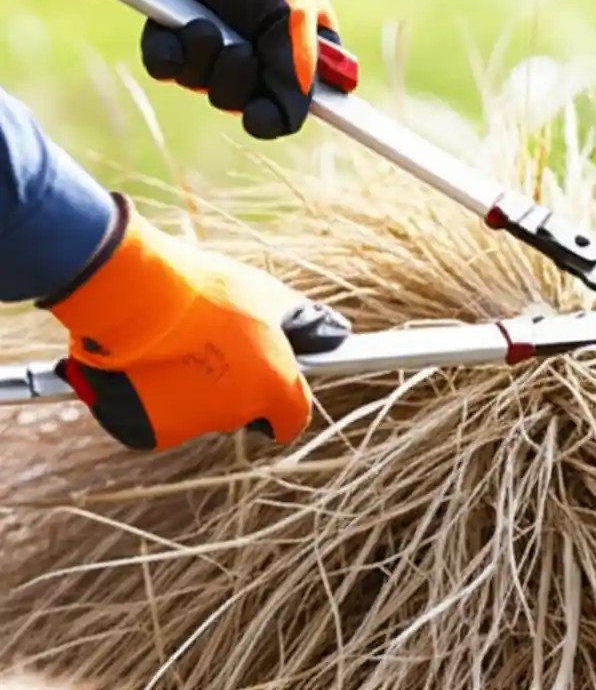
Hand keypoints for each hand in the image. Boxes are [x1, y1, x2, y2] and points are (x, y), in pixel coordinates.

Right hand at [40, 193, 351, 450]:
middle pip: (242, 411)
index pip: (293, 418)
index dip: (284, 401)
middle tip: (210, 343)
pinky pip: (155, 416)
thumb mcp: (267, 295)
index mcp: (274, 388)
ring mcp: (191, 425)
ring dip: (190, 390)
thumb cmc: (206, 289)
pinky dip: (151, 397)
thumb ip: (304, 320)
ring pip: (198, 413)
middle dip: (231, 386)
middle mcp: (237, 415)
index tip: (272, 383)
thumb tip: (338, 331)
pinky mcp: (147, 431)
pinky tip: (143, 361)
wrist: (132, 294)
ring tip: (171, 344)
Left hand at [137, 0, 340, 139]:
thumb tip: (286, 120)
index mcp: (297, 48)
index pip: (291, 104)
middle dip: (237, 80)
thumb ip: (296, 76)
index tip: (262, 116)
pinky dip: (171, 52)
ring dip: (205, 60)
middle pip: (245, 105)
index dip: (279, 114)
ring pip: (205, 89)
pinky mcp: (170, 34)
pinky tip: (178, 26)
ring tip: (204, 22)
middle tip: (240, 49)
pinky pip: (166, 70)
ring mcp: (211, 45)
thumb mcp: (293, 19)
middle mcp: (256, 50)